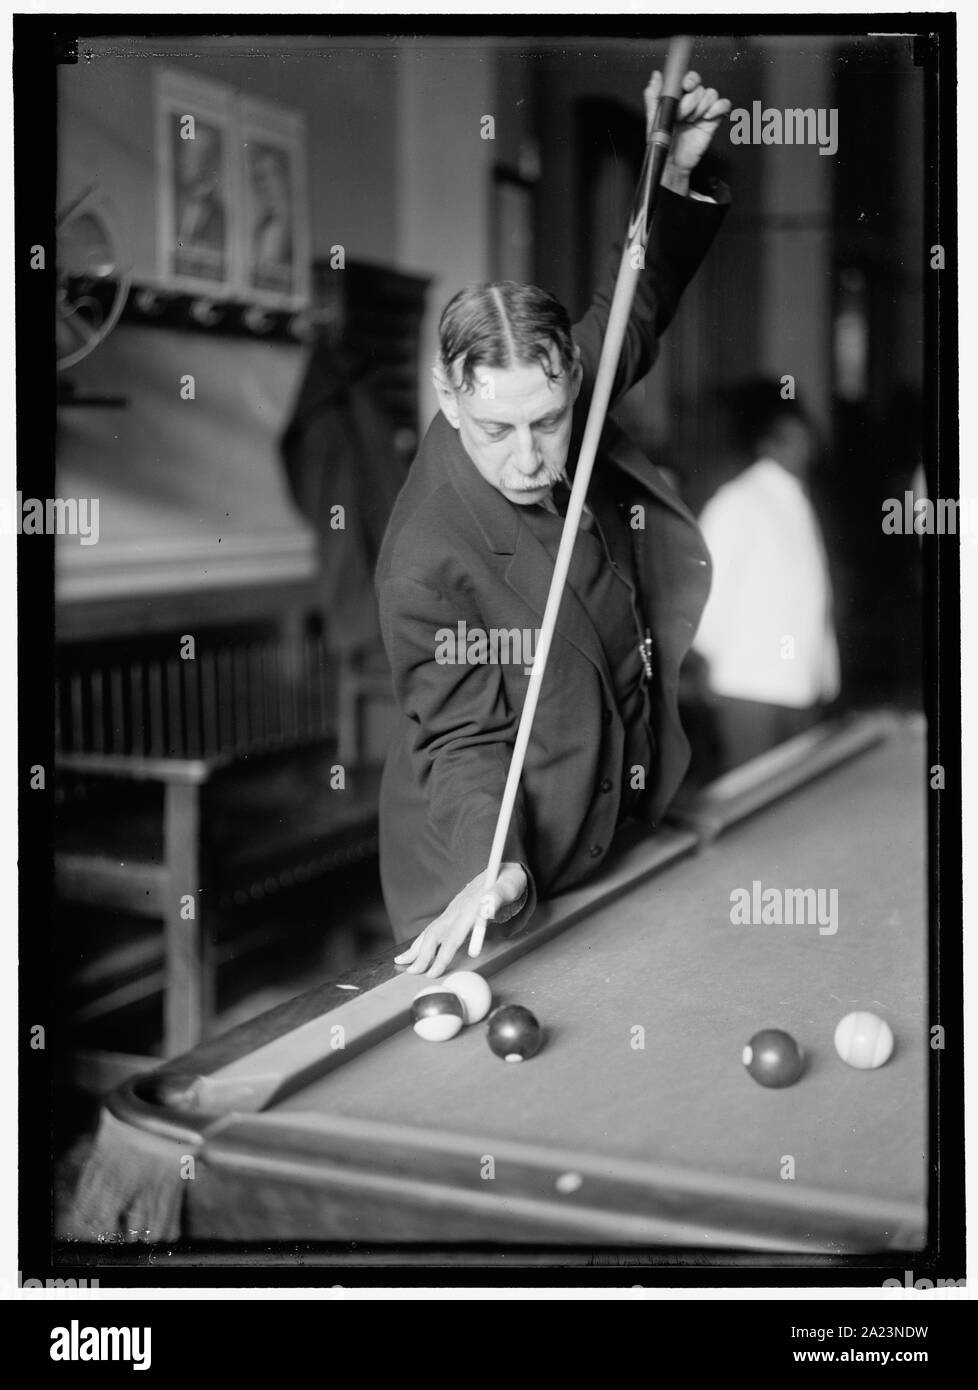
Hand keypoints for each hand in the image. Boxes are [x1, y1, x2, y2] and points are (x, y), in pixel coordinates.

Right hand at [393, 862, 528, 976]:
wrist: (503, 869)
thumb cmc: (509, 881)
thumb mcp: (509, 886)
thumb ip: (498, 895)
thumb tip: (487, 908)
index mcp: (470, 906)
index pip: (452, 936)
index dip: (442, 955)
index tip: (432, 972)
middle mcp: (457, 908)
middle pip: (434, 934)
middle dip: (421, 954)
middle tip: (411, 973)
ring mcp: (453, 909)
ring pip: (430, 931)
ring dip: (415, 948)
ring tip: (400, 961)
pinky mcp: (453, 911)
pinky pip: (434, 929)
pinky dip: (421, 941)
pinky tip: (414, 949)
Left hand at [644, 69, 730, 189]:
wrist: (672, 163)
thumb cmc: (663, 142)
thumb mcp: (654, 117)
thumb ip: (653, 95)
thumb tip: (656, 76)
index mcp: (679, 98)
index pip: (689, 78)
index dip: (690, 79)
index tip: (686, 86)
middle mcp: (692, 102)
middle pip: (700, 87)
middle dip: (690, 101)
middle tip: (682, 115)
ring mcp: (703, 110)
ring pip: (711, 94)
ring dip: (701, 107)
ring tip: (691, 121)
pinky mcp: (713, 120)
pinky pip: (724, 105)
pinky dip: (718, 107)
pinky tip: (707, 117)